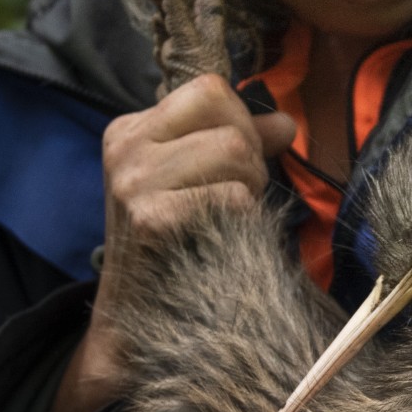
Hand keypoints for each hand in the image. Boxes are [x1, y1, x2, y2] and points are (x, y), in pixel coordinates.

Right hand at [49, 77, 294, 411]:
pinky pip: (231, 197)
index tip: (234, 164)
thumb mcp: (198, 179)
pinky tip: (218, 238)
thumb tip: (287, 122)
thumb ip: (242, 142)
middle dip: (249, 162)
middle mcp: (124, 147)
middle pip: (229, 123)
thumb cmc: (176, 244)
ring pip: (235, 153)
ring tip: (224, 217)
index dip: (240, 123)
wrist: (133, 320)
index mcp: (130, 128)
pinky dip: (240, 218)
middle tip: (230, 198)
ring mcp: (132, 181)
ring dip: (248, 190)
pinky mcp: (149, 217)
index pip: (211, 90)